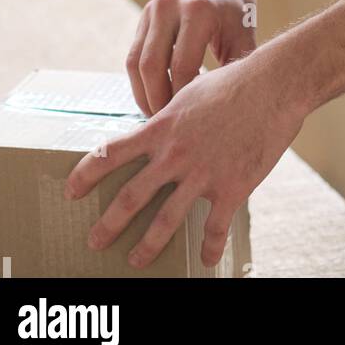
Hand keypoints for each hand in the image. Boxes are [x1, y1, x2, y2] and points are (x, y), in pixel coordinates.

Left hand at [65, 44, 305, 269]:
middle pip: (132, 196)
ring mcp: (202, 173)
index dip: (86, 174)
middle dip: (109, 224)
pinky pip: (214, 228)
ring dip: (147, 245)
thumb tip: (155, 127)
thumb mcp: (190, 94)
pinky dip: (209, 249)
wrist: (274, 85)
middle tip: (95, 241)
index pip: (112, 152)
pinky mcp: (231, 187)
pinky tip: (206, 262)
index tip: (71, 190)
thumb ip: (170, 117)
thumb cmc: (234, 83)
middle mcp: (176, 153)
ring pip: (166, 220)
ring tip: (136, 260)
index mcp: (163, 127)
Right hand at [128, 0, 256, 115]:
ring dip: (144, 95)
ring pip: (136, 63)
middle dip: (157, 102)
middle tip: (168, 129)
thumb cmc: (235, 7)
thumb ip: (235, 69)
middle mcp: (170, 8)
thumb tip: (229, 114)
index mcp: (200, 11)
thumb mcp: (244, 34)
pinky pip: (133, 56)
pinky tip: (152, 100)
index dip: (183, 99)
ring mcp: (152, 11)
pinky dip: (140, 82)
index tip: (191, 123)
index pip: (183, 66)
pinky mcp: (142, 18)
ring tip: (158, 120)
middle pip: (152, 66)